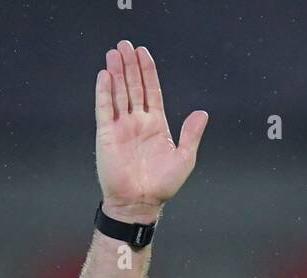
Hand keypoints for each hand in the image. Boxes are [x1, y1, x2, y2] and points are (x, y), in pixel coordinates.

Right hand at [95, 41, 208, 220]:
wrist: (140, 203)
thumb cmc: (162, 186)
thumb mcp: (184, 158)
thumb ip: (191, 134)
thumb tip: (202, 113)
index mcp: (155, 125)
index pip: (151, 91)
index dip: (147, 72)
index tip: (143, 53)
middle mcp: (137, 122)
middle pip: (133, 87)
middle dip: (129, 66)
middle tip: (125, 45)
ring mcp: (121, 127)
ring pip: (118, 93)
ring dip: (116, 73)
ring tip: (114, 53)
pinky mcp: (106, 135)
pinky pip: (104, 109)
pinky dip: (104, 92)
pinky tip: (105, 75)